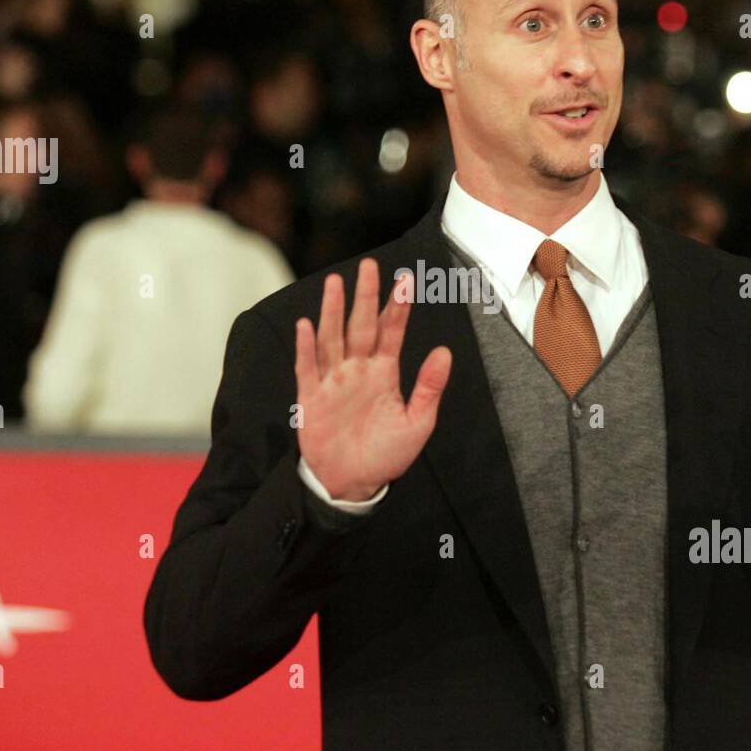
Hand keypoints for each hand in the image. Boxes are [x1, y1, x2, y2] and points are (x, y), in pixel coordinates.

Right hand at [295, 258, 451, 500]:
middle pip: (360, 326)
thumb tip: (445, 352)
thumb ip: (429, 387)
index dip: (397, 307)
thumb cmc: (386, 454)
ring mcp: (333, 382)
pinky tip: (305, 325)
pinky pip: (307, 369)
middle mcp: (357, 370)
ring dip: (332, 312)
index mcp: (383, 373)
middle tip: (370, 266)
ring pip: (332, 339)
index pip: (391, 332)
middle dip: (365, 297)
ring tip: (335, 283)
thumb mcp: (417, 423)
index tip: (406, 280)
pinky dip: (306, 348)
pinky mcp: (311, 399)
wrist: (352, 483)